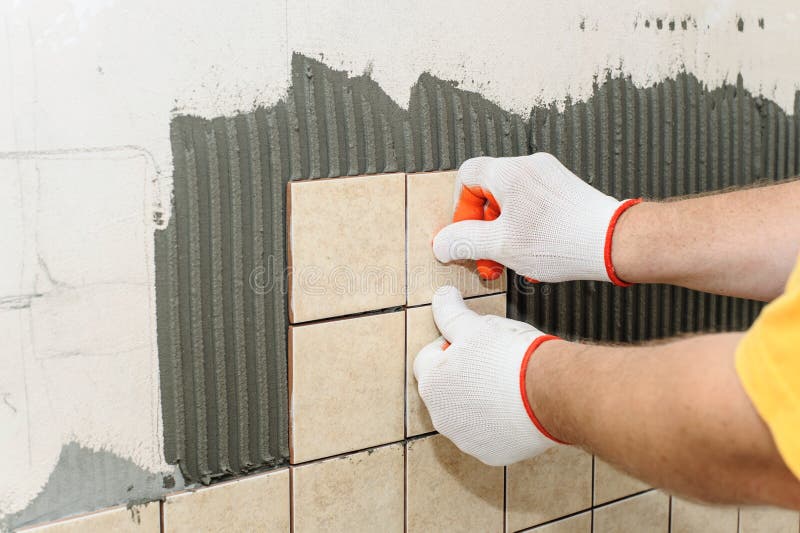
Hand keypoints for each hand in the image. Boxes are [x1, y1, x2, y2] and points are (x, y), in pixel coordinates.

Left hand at [413, 286, 563, 465]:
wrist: (551, 390)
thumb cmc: (511, 357)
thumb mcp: (475, 326)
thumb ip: (451, 313)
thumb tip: (441, 297)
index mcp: (432, 383)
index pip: (429, 358)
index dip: (451, 346)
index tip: (473, 345)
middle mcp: (442, 416)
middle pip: (446, 389)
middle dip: (464, 376)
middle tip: (493, 364)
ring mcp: (466, 439)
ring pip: (467, 414)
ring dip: (480, 401)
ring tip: (507, 386)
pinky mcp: (491, 454)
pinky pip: (489, 435)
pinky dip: (499, 424)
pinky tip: (517, 409)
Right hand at [433, 153, 639, 284]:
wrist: (613, 242)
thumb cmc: (562, 240)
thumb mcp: (500, 246)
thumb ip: (465, 241)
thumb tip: (442, 242)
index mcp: (508, 173)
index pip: (467, 177)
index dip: (460, 208)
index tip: (467, 234)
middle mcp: (529, 167)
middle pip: (489, 192)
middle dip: (484, 228)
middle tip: (488, 256)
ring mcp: (550, 177)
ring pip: (511, 201)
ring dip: (504, 232)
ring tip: (511, 260)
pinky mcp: (566, 190)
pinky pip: (533, 206)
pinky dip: (525, 229)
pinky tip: (534, 255)